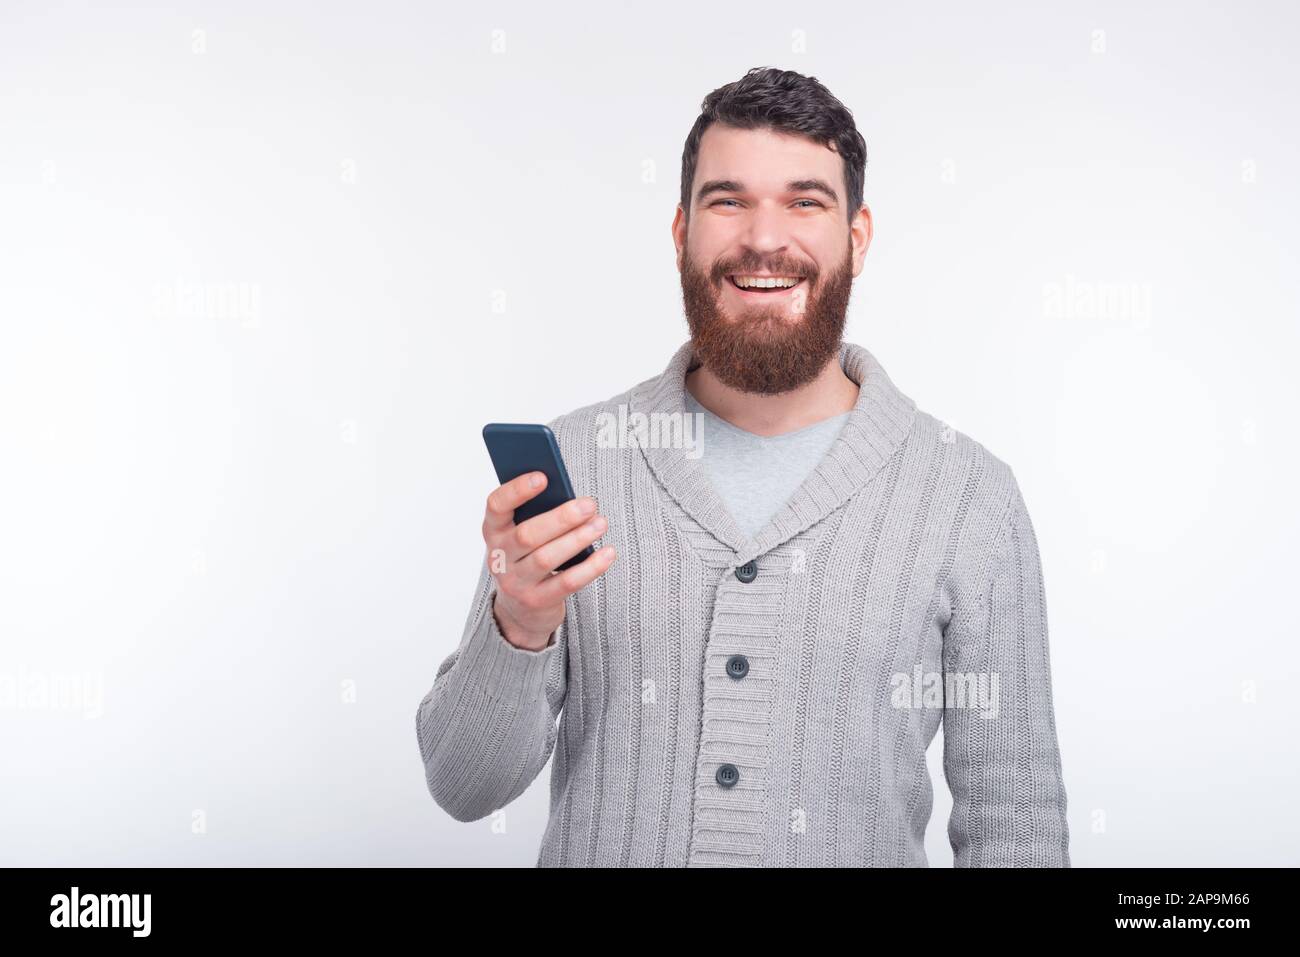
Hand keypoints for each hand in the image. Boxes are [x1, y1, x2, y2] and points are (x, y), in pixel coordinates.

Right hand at [481, 471, 616, 649]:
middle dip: (561, 518)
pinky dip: (590, 567)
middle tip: (590, 504)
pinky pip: (566, 583)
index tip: (543, 476)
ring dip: (577, 539)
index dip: (517, 490)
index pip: (496, 506)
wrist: (519, 608)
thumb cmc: (528, 557)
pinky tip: (608, 553)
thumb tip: (572, 499)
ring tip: (601, 523)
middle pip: (528, 535)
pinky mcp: (536, 601)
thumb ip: (537, 514)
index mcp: (493, 531)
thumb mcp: (523, 534)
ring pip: (547, 558)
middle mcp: (498, 557)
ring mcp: (515, 582)